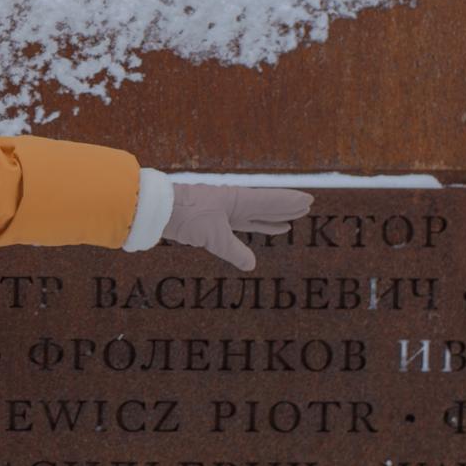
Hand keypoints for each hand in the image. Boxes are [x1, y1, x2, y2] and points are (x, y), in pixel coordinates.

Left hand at [160, 184, 312, 270]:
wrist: (156, 209)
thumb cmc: (186, 216)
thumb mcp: (214, 237)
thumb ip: (234, 252)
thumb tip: (251, 265)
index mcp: (238, 200)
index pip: (271, 200)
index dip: (290, 202)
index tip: (309, 200)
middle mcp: (233, 203)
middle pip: (265, 206)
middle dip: (284, 209)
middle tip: (305, 208)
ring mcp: (222, 212)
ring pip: (252, 216)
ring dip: (269, 220)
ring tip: (286, 225)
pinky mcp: (210, 222)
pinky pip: (238, 225)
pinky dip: (249, 229)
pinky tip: (254, 235)